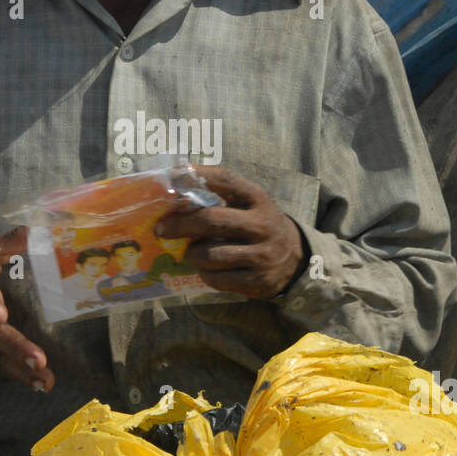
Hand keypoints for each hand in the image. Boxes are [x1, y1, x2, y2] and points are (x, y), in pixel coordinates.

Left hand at [155, 165, 310, 299]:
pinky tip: (208, 270)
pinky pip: (218, 279)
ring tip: (191, 253)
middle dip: (180, 225)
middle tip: (161, 229)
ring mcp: (262, 255)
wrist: (295, 258)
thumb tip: (174, 194)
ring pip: (210, 255)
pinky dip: (205, 274)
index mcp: (258, 199)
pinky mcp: (258, 281)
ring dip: (192, 254)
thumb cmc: (257, 226)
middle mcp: (262, 224)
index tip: (171, 175)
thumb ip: (220, 198)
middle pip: (212, 220)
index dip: (196, 176)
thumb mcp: (249, 206)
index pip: (225, 179)